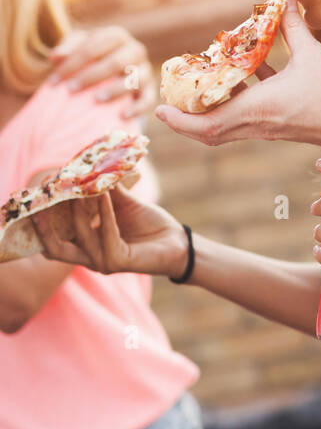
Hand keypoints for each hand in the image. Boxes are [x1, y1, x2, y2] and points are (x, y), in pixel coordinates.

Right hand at [30, 188, 188, 278]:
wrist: (177, 242)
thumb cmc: (148, 224)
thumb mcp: (122, 204)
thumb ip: (104, 190)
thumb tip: (87, 167)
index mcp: (85, 247)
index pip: (54, 239)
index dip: (42, 221)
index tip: (36, 195)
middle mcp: (90, 258)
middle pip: (55, 248)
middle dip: (43, 227)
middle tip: (37, 202)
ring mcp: (102, 262)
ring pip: (81, 235)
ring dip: (78, 209)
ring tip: (78, 185)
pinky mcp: (118, 261)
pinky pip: (106, 233)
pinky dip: (104, 212)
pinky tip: (104, 193)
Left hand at [48, 26, 156, 117]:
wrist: (116, 68)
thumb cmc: (93, 55)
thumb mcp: (79, 46)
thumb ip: (67, 48)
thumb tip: (55, 57)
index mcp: (117, 36)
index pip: (93, 48)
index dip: (72, 64)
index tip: (54, 81)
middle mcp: (135, 50)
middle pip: (115, 62)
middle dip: (91, 76)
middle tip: (71, 89)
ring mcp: (145, 69)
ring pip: (135, 79)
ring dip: (116, 90)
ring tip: (97, 99)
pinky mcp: (150, 89)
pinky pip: (148, 99)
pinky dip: (138, 107)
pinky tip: (123, 115)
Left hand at [154, 0, 320, 146]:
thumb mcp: (314, 55)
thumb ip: (295, 26)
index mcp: (260, 110)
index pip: (207, 124)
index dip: (179, 120)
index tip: (160, 111)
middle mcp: (261, 124)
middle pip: (211, 132)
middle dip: (187, 118)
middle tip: (172, 99)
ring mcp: (273, 128)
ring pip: (230, 125)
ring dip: (214, 107)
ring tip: (206, 82)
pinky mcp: (286, 126)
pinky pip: (252, 116)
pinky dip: (241, 100)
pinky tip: (249, 73)